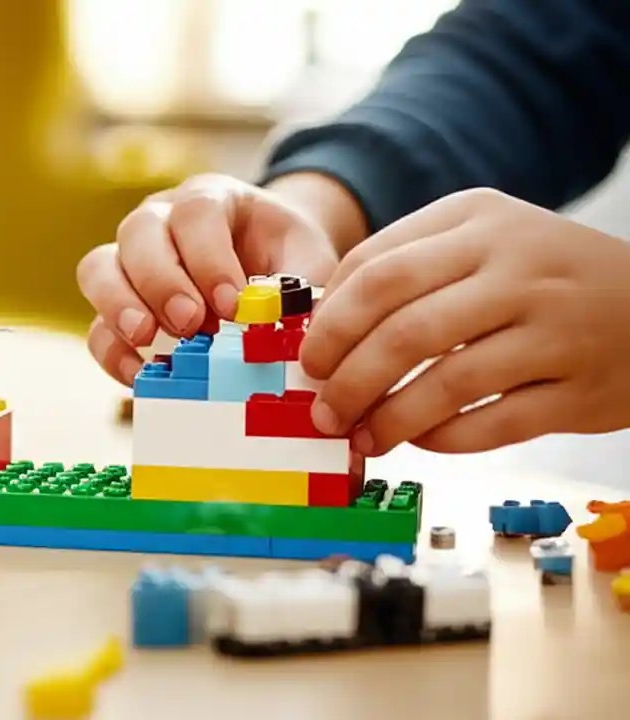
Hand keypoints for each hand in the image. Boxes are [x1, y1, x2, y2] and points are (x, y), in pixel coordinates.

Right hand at [77, 173, 352, 383]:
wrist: (272, 259)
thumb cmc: (287, 257)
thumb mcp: (307, 261)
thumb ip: (299, 288)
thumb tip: (288, 329)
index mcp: (210, 198)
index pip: (196, 213)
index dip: (209, 258)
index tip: (233, 305)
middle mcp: (159, 218)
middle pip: (138, 233)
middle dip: (160, 281)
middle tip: (189, 323)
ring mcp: (130, 258)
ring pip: (99, 267)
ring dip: (119, 306)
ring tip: (146, 339)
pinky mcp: (119, 303)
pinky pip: (97, 322)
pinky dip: (111, 349)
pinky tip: (138, 373)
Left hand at [300, 188, 629, 455]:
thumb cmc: (543, 277)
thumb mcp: (481, 243)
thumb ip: (407, 272)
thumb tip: (323, 333)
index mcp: (478, 221)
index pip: (375, 270)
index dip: (329, 323)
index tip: (308, 358)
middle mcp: (517, 267)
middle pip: (403, 327)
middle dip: (347, 376)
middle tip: (322, 408)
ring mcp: (556, 328)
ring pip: (446, 381)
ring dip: (388, 418)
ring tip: (360, 436)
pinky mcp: (581, 390)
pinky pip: (492, 425)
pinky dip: (443, 439)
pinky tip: (419, 441)